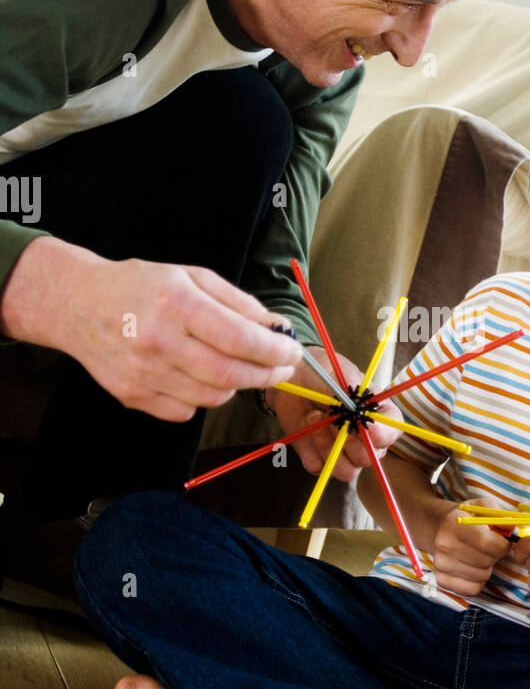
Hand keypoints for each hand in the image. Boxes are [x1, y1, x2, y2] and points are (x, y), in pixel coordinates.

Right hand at [0, 237, 302, 421]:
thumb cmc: (140, 287)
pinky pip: (185, 412)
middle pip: (230, 375)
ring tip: (237, 366)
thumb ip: (238, 303)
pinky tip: (198, 376)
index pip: (240, 339)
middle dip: (267, 374)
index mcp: (176, 303)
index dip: (275, 351)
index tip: (292, 352)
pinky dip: (203, 398)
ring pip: (212, 398)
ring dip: (236, 386)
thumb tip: (276, 329)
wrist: (78, 305)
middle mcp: (158, 341)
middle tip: (281, 367)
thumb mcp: (192, 277)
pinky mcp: (132, 396)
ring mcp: (143, 373)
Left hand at [270, 348, 400, 482]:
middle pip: (368, 458)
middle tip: (331, 417)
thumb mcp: (341, 375)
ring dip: (327, 447)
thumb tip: (359, 410)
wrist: (295, 378)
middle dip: (347, 440)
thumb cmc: (324, 373)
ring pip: (346, 472)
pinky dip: (309, 449)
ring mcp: (344, 452)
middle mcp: (365, 439)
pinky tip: (306, 427)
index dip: (381, 434)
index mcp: (378, 416)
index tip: (363, 425)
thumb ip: (353, 392)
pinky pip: (319, 468)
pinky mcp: (320, 458)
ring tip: (314, 419)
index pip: (392, 433)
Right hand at [432, 497, 511, 595]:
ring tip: (480, 556)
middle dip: (496, 555)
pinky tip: (474, 568)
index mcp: (454, 524)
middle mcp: (444, 545)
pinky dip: (478, 581)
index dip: (503, 544)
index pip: (487, 543)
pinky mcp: (441, 580)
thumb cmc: (465, 518)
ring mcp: (441, 565)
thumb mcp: (480, 507)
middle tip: (491, 548)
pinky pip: (472, 589)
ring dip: (487, 568)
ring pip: (481, 576)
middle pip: (486, 561)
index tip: (503, 541)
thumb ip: (498, 514)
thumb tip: (511, 527)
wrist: (437, 528)